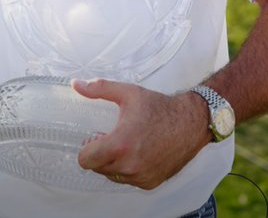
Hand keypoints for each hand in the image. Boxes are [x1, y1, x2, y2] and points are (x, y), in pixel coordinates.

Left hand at [71, 79, 209, 189]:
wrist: (192, 122)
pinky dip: (129, 169)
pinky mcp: (151, 183)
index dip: (87, 147)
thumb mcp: (128, 93)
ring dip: (114, 162)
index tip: (97, 136)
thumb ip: (99, 89)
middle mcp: (130, 166)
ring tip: (127, 144)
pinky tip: (139, 153)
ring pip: (112, 175)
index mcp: (120, 145)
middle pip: (97, 167)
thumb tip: (75, 84)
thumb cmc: (160, 107)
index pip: (85, 160)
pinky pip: (129, 179)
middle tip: (112, 137)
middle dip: (100, 153)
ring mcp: (141, 177)